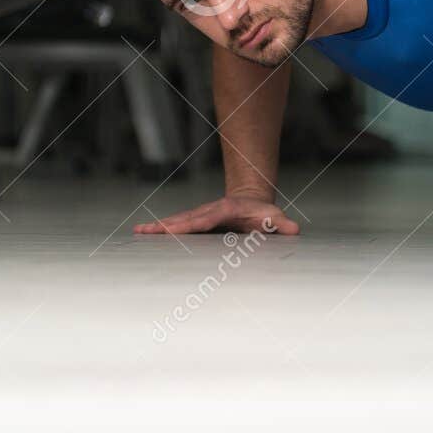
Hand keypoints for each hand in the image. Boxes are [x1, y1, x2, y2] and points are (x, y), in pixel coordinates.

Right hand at [133, 193, 299, 235]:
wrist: (253, 200)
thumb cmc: (264, 214)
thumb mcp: (275, 218)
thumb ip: (282, 225)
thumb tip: (293, 229)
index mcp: (226, 210)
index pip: (206, 219)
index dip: (190, 224)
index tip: (174, 229)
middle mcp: (210, 211)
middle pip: (186, 218)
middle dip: (166, 225)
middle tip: (146, 231)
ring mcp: (202, 214)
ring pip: (178, 220)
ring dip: (159, 226)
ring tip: (139, 231)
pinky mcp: (197, 219)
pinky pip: (178, 223)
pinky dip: (161, 227)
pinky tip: (144, 232)